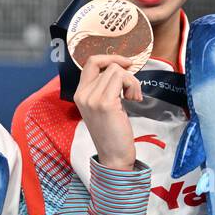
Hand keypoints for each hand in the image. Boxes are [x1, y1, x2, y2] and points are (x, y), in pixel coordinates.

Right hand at [73, 53, 142, 170]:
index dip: (110, 58)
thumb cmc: (111, 133)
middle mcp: (83, 94)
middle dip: (126, 74)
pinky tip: (135, 99)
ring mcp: (93, 98)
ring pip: (117, 70)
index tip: (126, 63)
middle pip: (109, 66)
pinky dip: (133, 85)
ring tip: (134, 98)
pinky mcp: (106, 103)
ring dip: (131, 81)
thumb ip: (103, 88)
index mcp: (79, 94)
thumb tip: (120, 67)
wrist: (113, 156)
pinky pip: (123, 79)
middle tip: (132, 92)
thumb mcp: (101, 106)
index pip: (91, 63)